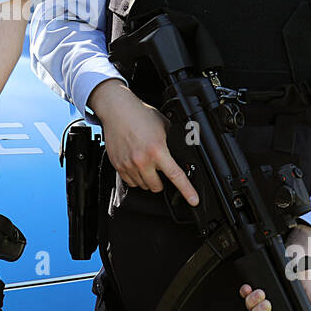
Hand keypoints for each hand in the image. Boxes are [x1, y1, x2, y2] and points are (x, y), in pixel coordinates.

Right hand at [87, 79, 197, 204]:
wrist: (117, 109)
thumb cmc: (139, 115)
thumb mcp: (163, 125)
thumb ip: (172, 140)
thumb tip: (181, 150)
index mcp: (157, 150)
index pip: (176, 175)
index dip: (187, 190)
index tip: (193, 200)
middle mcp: (143, 160)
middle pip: (156, 187)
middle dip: (161, 181)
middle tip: (159, 169)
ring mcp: (129, 164)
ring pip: (143, 186)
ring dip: (147, 180)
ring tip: (146, 164)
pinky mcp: (118, 165)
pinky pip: (130, 182)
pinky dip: (135, 178)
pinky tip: (136, 165)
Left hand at [239, 224, 310, 310]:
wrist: (301, 260)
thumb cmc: (309, 283)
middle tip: (267, 304)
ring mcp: (262, 301)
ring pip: (250, 309)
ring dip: (252, 303)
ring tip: (261, 293)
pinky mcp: (256, 288)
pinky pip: (245, 295)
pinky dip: (245, 292)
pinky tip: (249, 287)